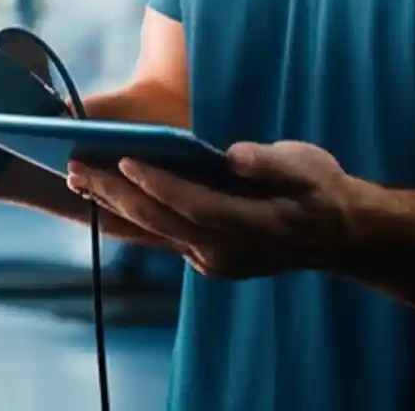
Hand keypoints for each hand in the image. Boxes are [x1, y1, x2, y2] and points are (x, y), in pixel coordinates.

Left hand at [66, 141, 374, 278]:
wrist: (340, 237)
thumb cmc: (323, 192)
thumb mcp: (309, 167)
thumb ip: (271, 162)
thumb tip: (235, 156)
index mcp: (251, 225)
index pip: (193, 204)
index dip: (157, 183)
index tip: (124, 157)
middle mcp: (224, 250)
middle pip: (158, 221)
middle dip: (113, 193)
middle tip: (75, 166)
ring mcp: (212, 259)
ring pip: (151, 232)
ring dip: (112, 205)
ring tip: (77, 179)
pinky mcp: (205, 259)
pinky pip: (159, 237)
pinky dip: (130, 216)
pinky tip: (105, 196)